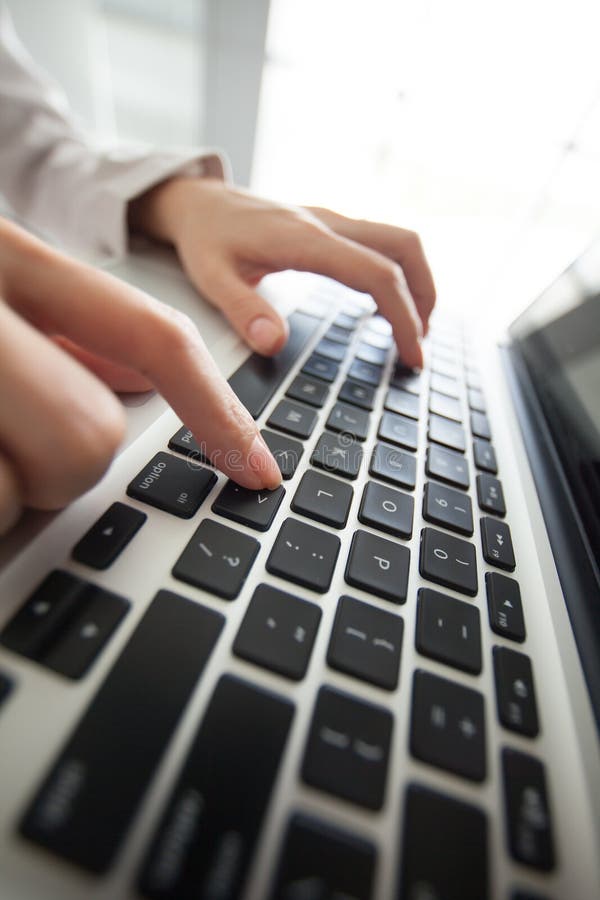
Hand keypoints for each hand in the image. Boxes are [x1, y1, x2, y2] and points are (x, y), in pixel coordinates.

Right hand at [0, 217, 280, 534]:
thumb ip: (70, 326)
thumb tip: (131, 380)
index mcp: (8, 262)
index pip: (151, 337)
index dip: (214, 411)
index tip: (259, 468)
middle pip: (87, 439)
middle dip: (67, 464)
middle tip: (14, 446)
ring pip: (27, 491)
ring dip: (4, 487)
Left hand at [128, 178, 435, 367]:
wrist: (196, 201)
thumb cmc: (203, 239)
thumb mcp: (210, 279)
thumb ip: (243, 311)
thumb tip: (274, 345)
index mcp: (305, 239)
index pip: (376, 274)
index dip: (403, 316)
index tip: (412, 355)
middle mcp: (327, 224)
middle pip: (404, 248)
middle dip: (424, 298)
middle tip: (418, 347)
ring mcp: (332, 221)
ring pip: (398, 241)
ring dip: (417, 282)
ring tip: (411, 329)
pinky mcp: (330, 226)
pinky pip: (380, 244)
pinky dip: (396, 274)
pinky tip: (383, 307)